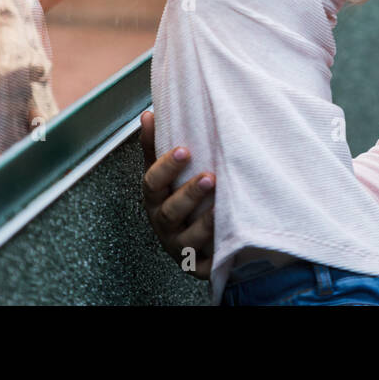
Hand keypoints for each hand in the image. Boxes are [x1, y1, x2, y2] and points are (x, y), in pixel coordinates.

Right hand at [139, 109, 215, 277]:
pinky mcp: (201, 265)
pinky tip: (229, 233)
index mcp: (155, 199)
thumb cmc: (180, 197)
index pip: (153, 183)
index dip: (167, 168)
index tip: (185, 150)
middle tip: (209, 177)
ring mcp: (181, 247)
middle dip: (189, 194)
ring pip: (190, 238)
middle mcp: (164, 224)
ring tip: (223, 203)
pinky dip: (217, 249)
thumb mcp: (166, 173)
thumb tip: (149, 114)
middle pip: (170, 211)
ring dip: (206, 221)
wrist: (200, 239)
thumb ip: (156, 146)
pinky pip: (208, 261)